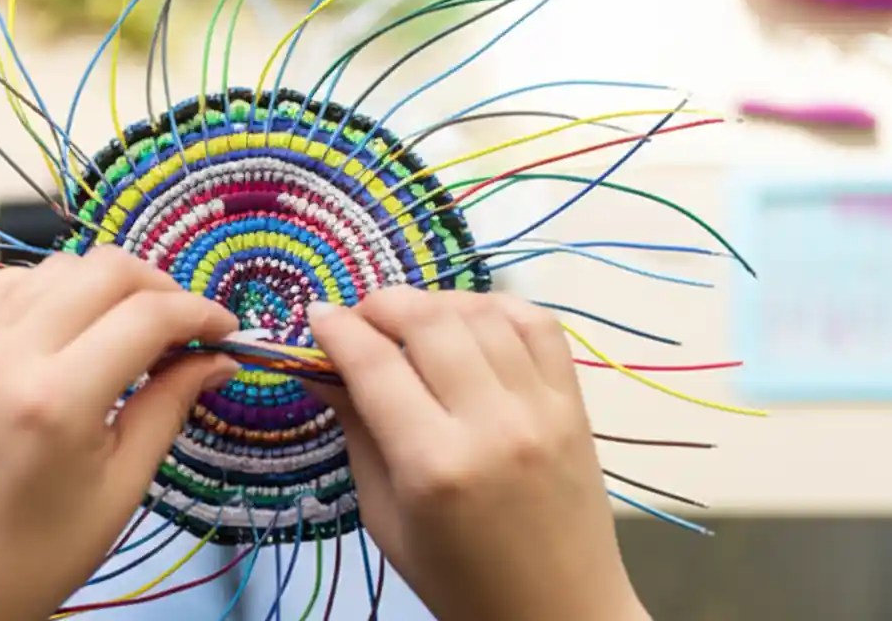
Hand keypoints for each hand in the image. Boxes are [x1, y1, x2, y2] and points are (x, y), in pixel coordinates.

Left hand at [0, 247, 238, 620]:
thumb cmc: (41, 552)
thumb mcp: (123, 487)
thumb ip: (171, 406)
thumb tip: (220, 359)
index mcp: (57, 400)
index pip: (148, 316)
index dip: (200, 314)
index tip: (230, 332)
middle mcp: (11, 356)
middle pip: (106, 270)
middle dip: (162, 288)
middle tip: (188, 331)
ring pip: (62, 265)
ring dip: (110, 283)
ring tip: (138, 329)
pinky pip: (16, 283)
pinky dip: (59, 287)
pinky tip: (80, 325)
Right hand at [308, 288, 648, 620]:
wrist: (559, 611)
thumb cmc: (457, 579)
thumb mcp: (385, 517)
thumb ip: (356, 432)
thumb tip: (318, 367)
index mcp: (434, 465)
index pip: (374, 365)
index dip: (336, 329)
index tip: (316, 316)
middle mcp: (491, 424)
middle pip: (429, 322)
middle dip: (381, 304)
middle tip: (360, 319)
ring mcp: (541, 408)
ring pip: (481, 312)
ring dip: (435, 303)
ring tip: (411, 322)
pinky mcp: (575, 404)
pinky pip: (538, 323)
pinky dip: (496, 307)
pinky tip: (470, 321)